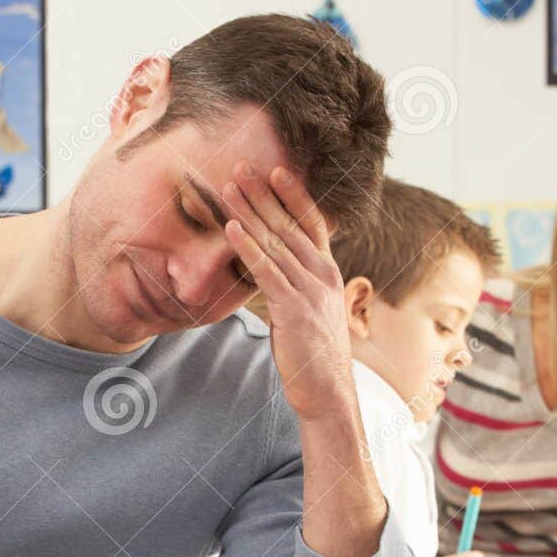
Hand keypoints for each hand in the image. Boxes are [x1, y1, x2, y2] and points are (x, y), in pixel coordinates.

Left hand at [220, 163, 352, 424]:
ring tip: (229, 188)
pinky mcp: (293, 309)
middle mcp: (322, 275)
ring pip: (275, 242)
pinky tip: (232, 228)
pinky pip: (267, 271)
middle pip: (289, 225)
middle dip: (263, 194)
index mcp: (327, 272)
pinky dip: (248, 247)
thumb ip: (294, 284)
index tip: (275, 170)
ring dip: (250, 212)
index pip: (311, 223)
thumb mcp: (307, 309)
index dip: (293, 195)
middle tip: (242, 166)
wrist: (326, 390)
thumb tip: (271, 270)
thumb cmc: (311, 352)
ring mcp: (309, 290)